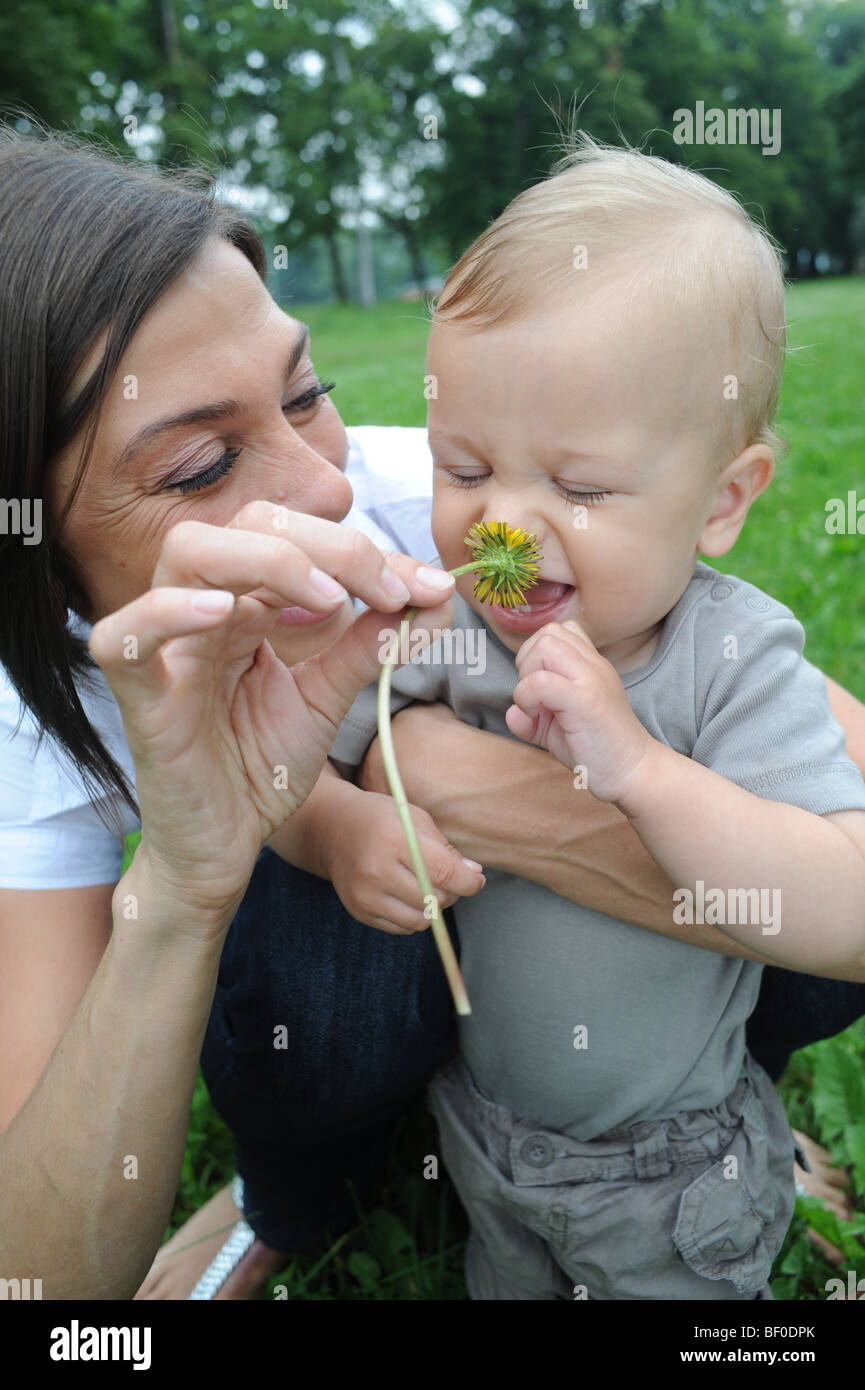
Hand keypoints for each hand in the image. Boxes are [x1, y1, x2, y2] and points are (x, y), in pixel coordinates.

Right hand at [88, 502, 455, 929]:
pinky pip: (124, 640)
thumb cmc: (260, 766)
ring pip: (188, 554)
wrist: (224, 845)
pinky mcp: (142, 699)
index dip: (368, 552)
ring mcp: (170, 649)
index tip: (428, 587)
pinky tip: (223, 613)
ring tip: (329, 600)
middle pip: (248, 524)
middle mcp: (205, 610)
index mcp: (248, 602)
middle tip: (388, 589)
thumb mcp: (328, 696)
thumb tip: (436, 597)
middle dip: (330, 543)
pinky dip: (167, 614)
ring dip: (267, 560)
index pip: (301, 536)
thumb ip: (373, 645)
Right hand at [323, 789, 485, 933]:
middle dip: (452, 893)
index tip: (476, 880)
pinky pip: (402, 928)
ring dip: (433, 908)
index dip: (468, 882)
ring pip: (420, 920)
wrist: (333, 829)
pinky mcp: (359, 911)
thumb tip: (474, 876)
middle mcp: (377, 870)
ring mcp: (365, 894)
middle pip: (434, 899)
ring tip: (428, 888)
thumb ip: (446, 849)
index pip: (443, 872)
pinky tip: (407, 895)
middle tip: (449, 880)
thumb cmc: (382, 819)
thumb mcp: (416, 819)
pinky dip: (413, 916)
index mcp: (395, 839)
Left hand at [505, 619, 654, 807]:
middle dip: (528, 661)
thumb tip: (511, 714)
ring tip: (537, 704)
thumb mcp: (558, 729)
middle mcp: (594, 666)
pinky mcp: (585, 701)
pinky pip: (541, 681)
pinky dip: (527, 696)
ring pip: (545, 646)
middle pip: (548, 633)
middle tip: (535, 696)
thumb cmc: (598, 750)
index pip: (559, 631)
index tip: (539, 688)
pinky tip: (536, 717)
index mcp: (591, 665)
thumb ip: (532, 719)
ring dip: (528, 675)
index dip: (536, 655)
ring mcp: (592, 680)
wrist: (633, 772)